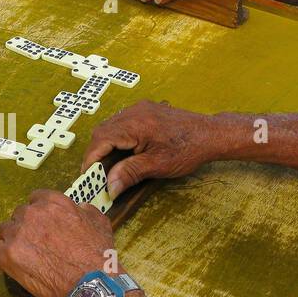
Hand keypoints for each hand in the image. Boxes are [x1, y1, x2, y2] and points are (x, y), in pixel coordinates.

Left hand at [0, 189, 117, 296]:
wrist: (91, 284)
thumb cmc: (98, 255)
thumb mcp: (99, 223)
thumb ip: (85, 210)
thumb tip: (79, 207)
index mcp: (53, 202)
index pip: (35, 198)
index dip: (39, 212)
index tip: (43, 223)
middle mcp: (32, 214)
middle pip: (19, 215)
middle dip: (26, 227)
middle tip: (37, 243)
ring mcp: (17, 234)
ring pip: (5, 230)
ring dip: (13, 240)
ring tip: (24, 256)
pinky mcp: (7, 255)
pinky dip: (0, 254)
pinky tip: (9, 262)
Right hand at [83, 101, 232, 197]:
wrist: (210, 134)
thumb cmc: (187, 149)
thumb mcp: (157, 166)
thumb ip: (129, 173)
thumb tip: (109, 187)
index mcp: (135, 124)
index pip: (101, 139)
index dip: (91, 159)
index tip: (87, 176)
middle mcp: (134, 112)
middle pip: (103, 131)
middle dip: (96, 153)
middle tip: (96, 174)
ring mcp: (140, 109)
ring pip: (111, 126)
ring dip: (106, 146)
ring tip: (108, 166)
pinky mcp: (145, 111)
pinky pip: (122, 123)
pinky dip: (116, 138)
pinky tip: (123, 153)